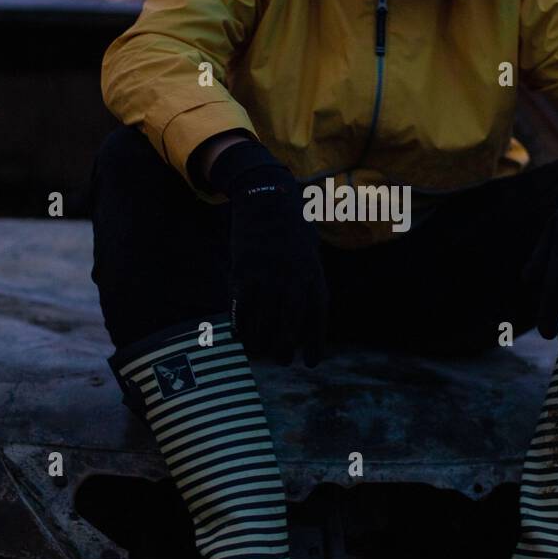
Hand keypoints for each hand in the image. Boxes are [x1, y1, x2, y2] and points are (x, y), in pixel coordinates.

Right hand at [227, 163, 328, 366]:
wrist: (265, 196)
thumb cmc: (290, 227)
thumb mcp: (309, 252)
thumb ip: (309, 281)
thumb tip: (305, 316)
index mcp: (313, 273)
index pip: (317, 317)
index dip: (316, 343)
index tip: (313, 362)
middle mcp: (292, 277)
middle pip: (290, 325)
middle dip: (286, 348)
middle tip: (283, 360)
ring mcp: (267, 274)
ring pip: (264, 321)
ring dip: (262, 342)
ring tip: (261, 351)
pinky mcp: (244, 270)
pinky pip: (242, 307)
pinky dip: (240, 325)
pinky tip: (240, 335)